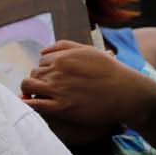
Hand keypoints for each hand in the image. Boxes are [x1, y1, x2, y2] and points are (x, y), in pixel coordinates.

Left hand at [21, 40, 153, 128]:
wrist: (128, 94)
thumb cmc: (112, 73)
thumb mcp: (91, 52)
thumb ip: (65, 47)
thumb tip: (42, 51)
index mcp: (64, 57)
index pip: (42, 61)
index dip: (47, 70)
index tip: (54, 78)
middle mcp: (58, 70)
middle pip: (34, 73)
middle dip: (39, 80)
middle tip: (49, 89)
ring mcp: (58, 89)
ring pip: (28, 85)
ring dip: (29, 90)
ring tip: (39, 96)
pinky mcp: (60, 107)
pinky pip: (33, 104)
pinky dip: (28, 104)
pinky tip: (32, 106)